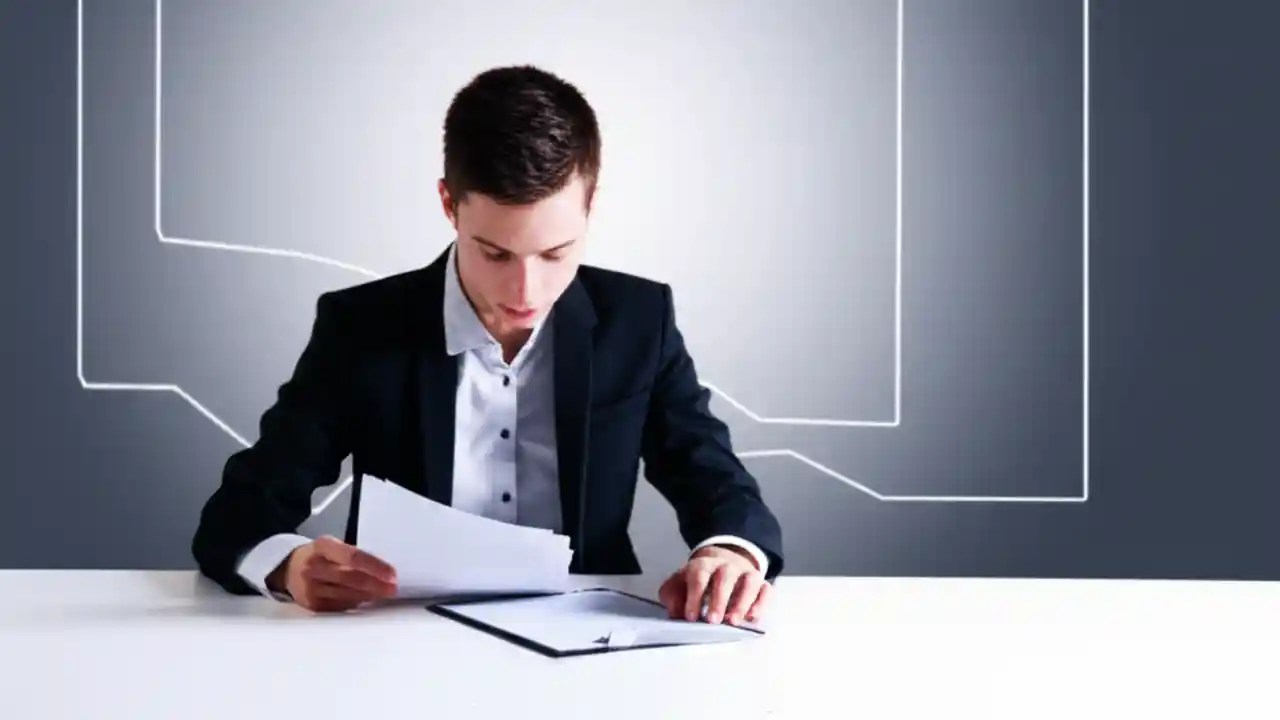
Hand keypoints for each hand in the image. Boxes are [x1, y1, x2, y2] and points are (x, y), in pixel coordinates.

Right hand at [266, 535, 397, 612]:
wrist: (289, 568)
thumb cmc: (320, 556)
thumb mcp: (332, 547)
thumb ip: (354, 557)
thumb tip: (384, 572)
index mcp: (323, 546)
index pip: (352, 556)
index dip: (375, 566)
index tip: (392, 574)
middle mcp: (314, 566)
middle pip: (351, 578)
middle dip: (376, 585)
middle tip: (393, 588)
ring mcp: (311, 587)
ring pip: (348, 594)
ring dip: (370, 595)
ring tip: (384, 594)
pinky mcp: (312, 605)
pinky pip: (340, 606)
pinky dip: (357, 603)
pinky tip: (367, 600)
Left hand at [657, 545, 771, 625]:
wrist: (722, 563)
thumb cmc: (698, 580)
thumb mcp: (679, 584)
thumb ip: (672, 596)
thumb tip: (676, 612)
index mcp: (703, 565)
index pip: (699, 575)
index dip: (695, 595)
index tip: (691, 617)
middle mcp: (727, 566)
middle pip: (725, 576)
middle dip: (719, 599)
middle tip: (713, 621)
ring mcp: (746, 573)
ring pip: (749, 581)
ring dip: (742, 602)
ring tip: (733, 622)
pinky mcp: (761, 584)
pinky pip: (766, 590)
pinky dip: (761, 603)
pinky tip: (752, 617)